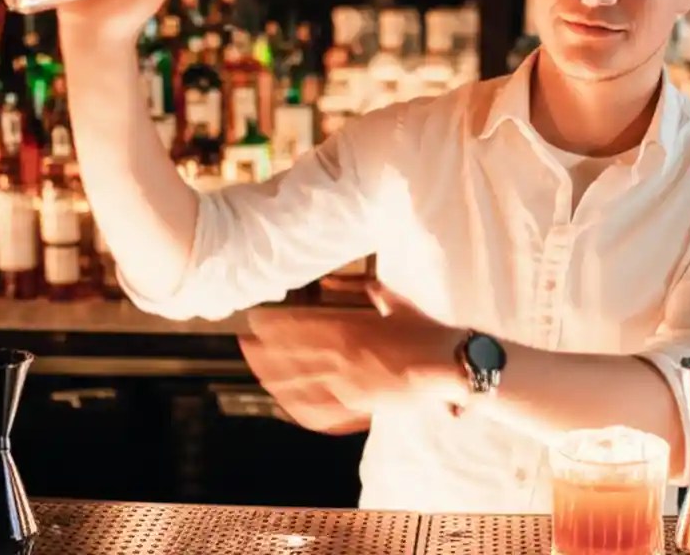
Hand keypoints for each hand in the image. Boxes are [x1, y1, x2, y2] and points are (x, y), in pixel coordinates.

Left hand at [237, 283, 463, 434]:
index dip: (273, 324)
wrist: (446, 365)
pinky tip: (286, 402)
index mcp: (349, 327)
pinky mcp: (357, 404)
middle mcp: (341, 354)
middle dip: (263, 350)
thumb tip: (362, 282)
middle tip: (242, 344)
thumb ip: (375, 294)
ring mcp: (347, 382)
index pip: (300, 325)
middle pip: (291, 353)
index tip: (255, 320)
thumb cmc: (427, 332)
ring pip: (299, 381)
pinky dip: (300, 405)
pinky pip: (321, 408)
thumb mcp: (398, 305)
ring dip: (273, 376)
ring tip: (256, 371)